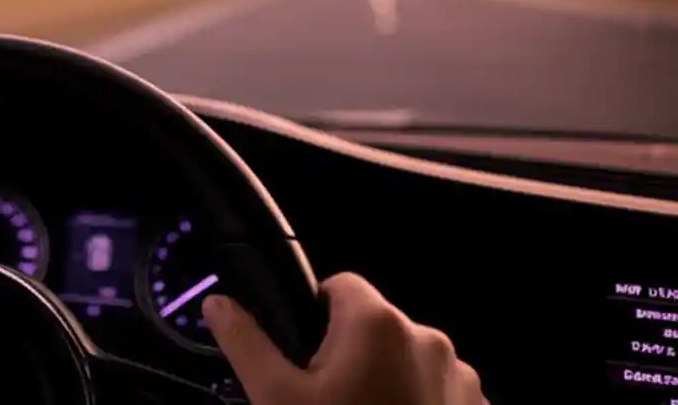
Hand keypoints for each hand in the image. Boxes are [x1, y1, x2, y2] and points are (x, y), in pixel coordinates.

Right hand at [203, 273, 486, 404]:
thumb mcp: (276, 398)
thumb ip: (246, 343)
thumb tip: (219, 305)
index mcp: (376, 324)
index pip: (340, 286)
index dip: (315, 315)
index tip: (305, 356)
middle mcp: (427, 340)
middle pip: (374, 328)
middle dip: (350, 355)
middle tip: (326, 401)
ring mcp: (459, 378)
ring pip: (407, 361)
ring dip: (386, 381)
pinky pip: (438, 392)